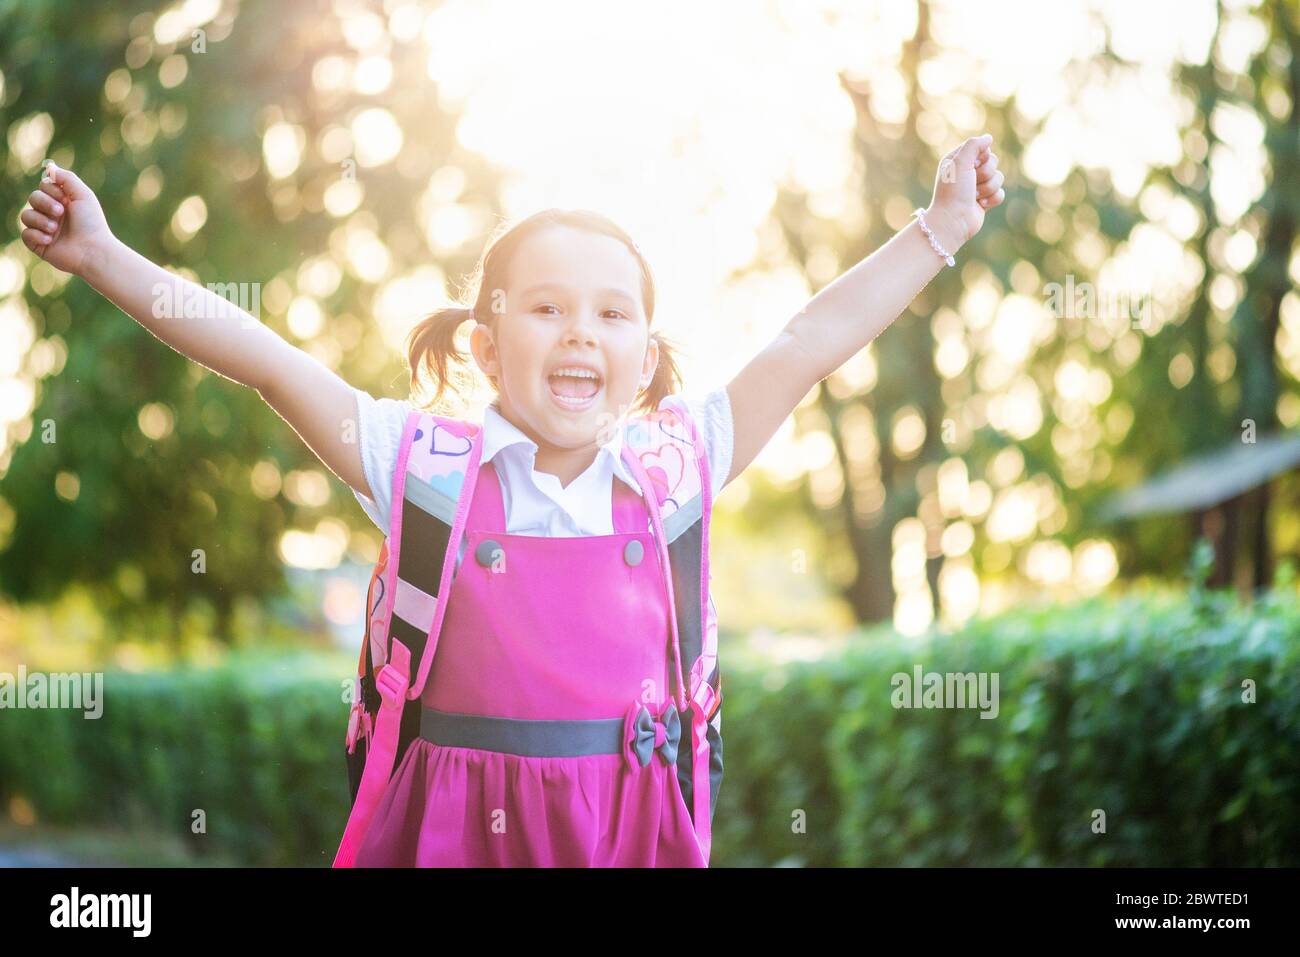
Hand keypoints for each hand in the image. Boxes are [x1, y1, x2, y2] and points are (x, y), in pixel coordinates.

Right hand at [19, 161, 113, 276]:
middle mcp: (52, 214)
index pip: (44, 186)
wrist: (93, 251)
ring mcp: (45, 229)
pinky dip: (37, 235)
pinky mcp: (39, 244)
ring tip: (55, 229)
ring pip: (26, 215)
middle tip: (60, 212)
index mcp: (63, 201)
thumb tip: (49, 166)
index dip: (51, 190)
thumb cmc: (91, 223)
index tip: (65, 199)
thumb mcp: (83, 194)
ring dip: (40, 220)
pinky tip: (50, 240)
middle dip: (45, 203)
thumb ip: (66, 178)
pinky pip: (25, 234)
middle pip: (33, 198)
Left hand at [926, 133, 1004, 250]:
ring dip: (988, 188)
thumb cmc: (953, 191)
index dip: (982, 157)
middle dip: (986, 173)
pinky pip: (1000, 193)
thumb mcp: (960, 162)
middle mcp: (967, 172)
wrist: (953, 221)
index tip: (971, 166)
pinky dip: (992, 199)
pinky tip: (980, 206)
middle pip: (993, 162)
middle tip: (972, 183)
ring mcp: (977, 186)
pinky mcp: (985, 200)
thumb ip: (974, 145)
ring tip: (974, 196)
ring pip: (999, 177)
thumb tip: (988, 138)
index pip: (982, 148)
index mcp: (958, 160)